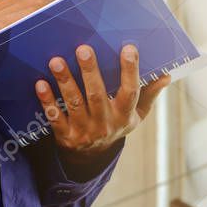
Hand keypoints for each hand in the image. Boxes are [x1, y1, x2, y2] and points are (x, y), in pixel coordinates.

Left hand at [35, 43, 170, 169]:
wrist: (93, 158)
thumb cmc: (117, 125)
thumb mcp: (137, 114)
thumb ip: (149, 94)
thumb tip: (166, 75)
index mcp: (124, 115)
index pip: (130, 92)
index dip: (131, 71)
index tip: (129, 48)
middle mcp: (105, 124)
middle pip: (97, 96)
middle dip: (90, 72)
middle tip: (84, 49)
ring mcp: (84, 131)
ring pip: (74, 104)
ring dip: (65, 82)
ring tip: (56, 61)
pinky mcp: (65, 136)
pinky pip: (54, 117)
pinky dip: (47, 101)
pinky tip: (40, 83)